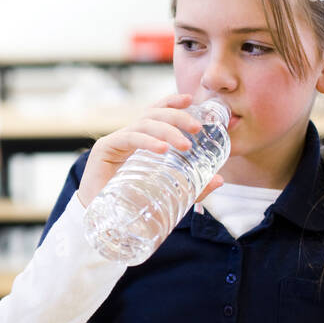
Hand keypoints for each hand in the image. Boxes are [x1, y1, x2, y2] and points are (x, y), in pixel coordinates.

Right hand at [76, 93, 224, 207]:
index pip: (155, 113)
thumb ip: (193, 186)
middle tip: (197, 128)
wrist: (102, 223)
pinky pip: (129, 138)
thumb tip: (221, 180)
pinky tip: (162, 149)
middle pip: (153, 115)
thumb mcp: (168, 193)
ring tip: (185, 145)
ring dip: (167, 130)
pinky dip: (147, 141)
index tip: (190, 99)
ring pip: (144, 123)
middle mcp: (128, 137)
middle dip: (177, 117)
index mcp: (141, 141)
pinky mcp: (105, 149)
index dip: (171, 103)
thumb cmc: (133, 204)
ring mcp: (116, 141)